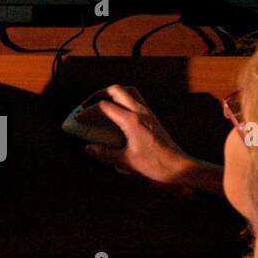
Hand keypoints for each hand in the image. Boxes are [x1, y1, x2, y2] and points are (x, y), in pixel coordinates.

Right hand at [85, 85, 201, 185]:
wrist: (179, 167)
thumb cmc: (154, 165)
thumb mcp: (125, 162)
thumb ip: (104, 153)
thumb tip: (88, 148)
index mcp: (131, 121)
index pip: (104, 107)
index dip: (87, 111)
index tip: (78, 119)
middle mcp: (140, 111)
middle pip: (116, 90)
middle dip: (98, 95)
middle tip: (88, 106)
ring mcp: (148, 112)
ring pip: (128, 91)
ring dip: (113, 94)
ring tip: (102, 105)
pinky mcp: (152, 117)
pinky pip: (136, 99)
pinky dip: (123, 101)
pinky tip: (117, 115)